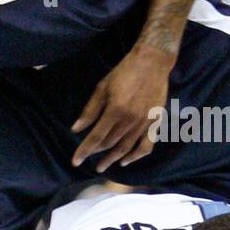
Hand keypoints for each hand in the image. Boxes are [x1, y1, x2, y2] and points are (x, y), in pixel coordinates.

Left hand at [71, 45, 172, 172]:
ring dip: (113, 159)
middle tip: (88, 161)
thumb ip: (90, 111)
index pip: (96, 137)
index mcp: (115, 110)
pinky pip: (146, 146)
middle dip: (97, 154)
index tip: (75, 161)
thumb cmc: (124, 72)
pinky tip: (126, 161)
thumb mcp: (102, 88)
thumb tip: (76, 129)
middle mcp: (130, 120)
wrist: (152, 63)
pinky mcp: (154, 123)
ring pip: (126, 148)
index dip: (84, 151)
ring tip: (102, 166)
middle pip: (110, 144)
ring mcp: (144, 123)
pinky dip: (135, 156)